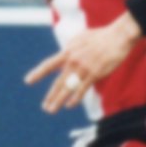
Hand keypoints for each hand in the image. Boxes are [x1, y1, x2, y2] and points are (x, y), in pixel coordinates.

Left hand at [25, 15, 143, 112]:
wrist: (117, 37)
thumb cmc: (100, 36)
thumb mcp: (80, 38)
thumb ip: (71, 48)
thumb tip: (65, 54)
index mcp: (68, 51)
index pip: (49, 64)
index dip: (38, 73)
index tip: (28, 80)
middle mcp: (72, 61)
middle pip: (58, 82)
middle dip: (50, 96)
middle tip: (44, 106)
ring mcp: (83, 69)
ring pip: (67, 88)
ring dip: (58, 100)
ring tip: (51, 110)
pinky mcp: (94, 74)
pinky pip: (82, 89)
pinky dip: (75, 99)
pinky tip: (69, 105)